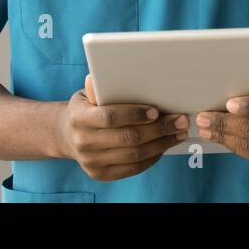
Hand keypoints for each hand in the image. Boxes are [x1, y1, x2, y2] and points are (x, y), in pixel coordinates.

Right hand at [55, 74, 188, 180]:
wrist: (67, 135)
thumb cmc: (86, 108)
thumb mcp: (87, 94)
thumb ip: (98, 87)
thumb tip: (104, 75)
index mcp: (79, 118)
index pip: (110, 117)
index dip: (135, 114)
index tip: (156, 110)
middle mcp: (83, 143)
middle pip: (128, 138)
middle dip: (159, 129)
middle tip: (180, 120)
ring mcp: (92, 162)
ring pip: (135, 155)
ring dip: (162, 143)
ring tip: (179, 133)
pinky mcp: (102, 174)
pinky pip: (133, 168)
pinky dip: (153, 157)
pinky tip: (165, 145)